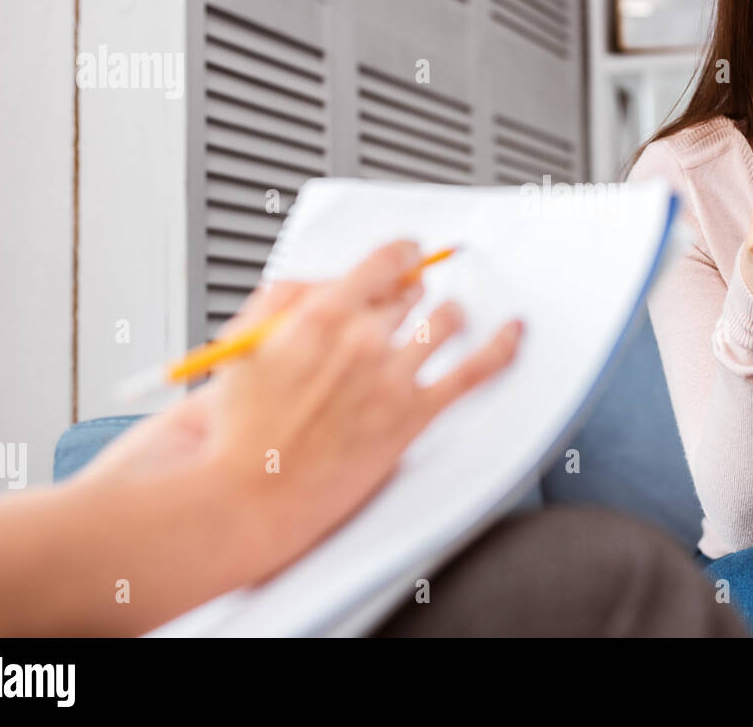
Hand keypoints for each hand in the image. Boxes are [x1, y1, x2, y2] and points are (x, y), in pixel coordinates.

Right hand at [82, 240, 524, 582]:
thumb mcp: (245, 340)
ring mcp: (392, 377)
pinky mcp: (412, 415)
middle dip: (409, 297)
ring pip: (445, 321)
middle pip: (411, 294)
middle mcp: (363, 339)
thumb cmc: (239, 429)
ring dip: (448, 316)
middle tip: (404, 307)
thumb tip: (329, 281)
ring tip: (444, 322)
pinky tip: (513, 333)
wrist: (244, 496)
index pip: (385, 261)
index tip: (408, 257)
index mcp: (321, 314)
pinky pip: (474, 371)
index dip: (403, 256)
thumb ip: (288, 297)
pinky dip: (501, 348)